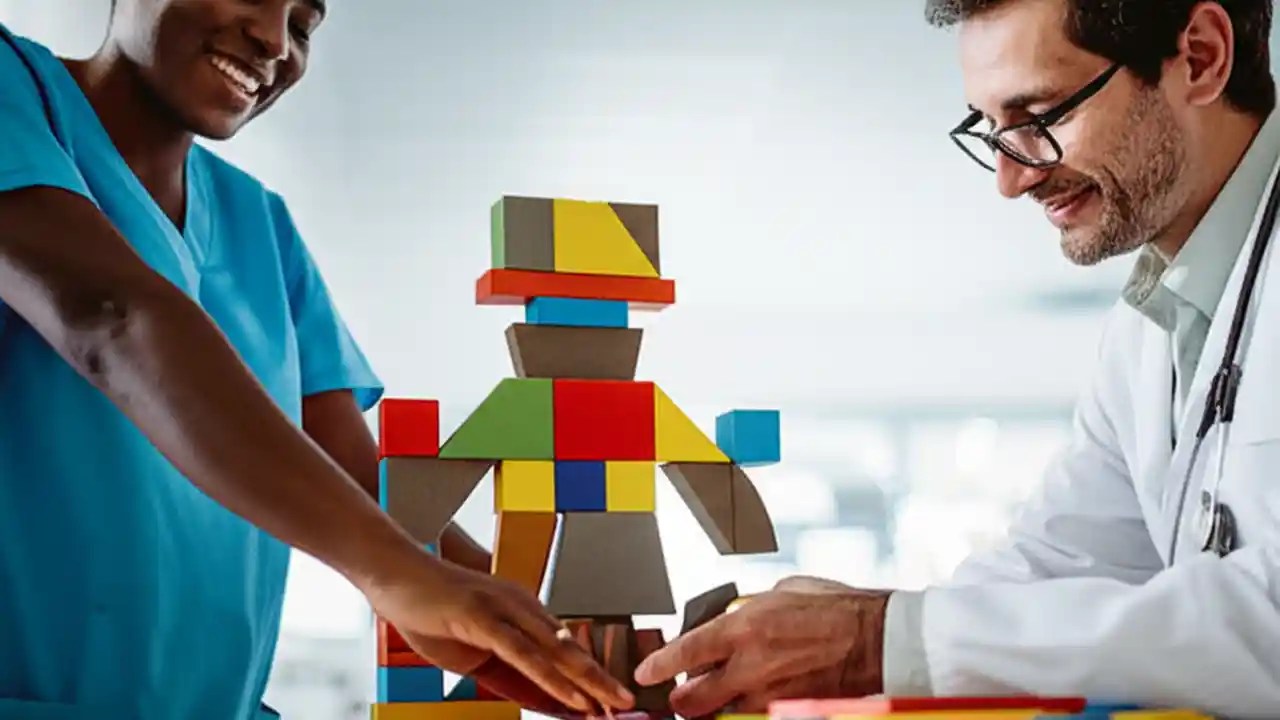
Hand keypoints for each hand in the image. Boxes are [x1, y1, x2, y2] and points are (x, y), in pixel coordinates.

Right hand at [362, 551, 634, 714]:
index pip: (560, 654)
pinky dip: (552, 679)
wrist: (394, 576)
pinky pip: (525, 655)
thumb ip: (504, 673)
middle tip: (629, 703)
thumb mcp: (471, 653)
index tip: (610, 703)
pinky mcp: (484, 618)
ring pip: (555, 653)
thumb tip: (537, 698)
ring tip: (613, 704)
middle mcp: (522, 607)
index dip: (586, 679)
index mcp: (522, 613)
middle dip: (601, 680)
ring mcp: (504, 610)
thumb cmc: (429, 612)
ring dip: (588, 683)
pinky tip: (572, 698)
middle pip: (569, 651)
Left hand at [633, 577, 890, 716]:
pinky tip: (756, 701)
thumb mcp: (784, 592)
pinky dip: (750, 712)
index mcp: (745, 626)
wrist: (879, 639)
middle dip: (683, 700)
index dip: (659, 665)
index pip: (686, 651)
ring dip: (718, 708)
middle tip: (682, 695)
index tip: (645, 673)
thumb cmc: (837, 609)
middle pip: (694, 700)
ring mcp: (770, 696)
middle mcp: (751, 665)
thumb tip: (737, 615)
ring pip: (723, 715)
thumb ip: (753, 607)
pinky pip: (756, 718)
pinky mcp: (789, 712)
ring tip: (723, 696)